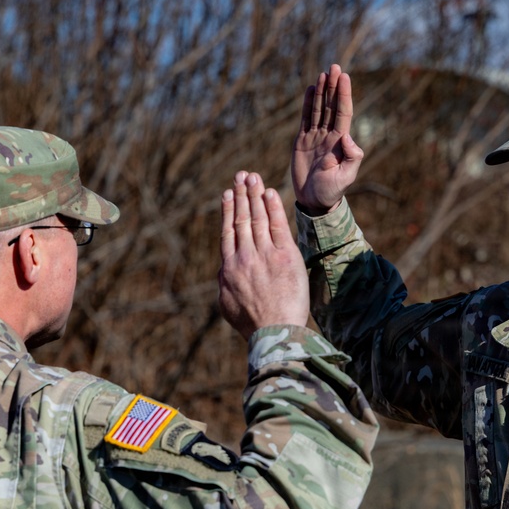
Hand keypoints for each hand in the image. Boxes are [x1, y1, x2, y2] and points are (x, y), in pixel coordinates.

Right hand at [219, 171, 309, 339]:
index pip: (228, 231)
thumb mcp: (227, 305)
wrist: (274, 333)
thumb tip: (223, 269)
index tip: (228, 194)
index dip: (228, 210)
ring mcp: (265, 255)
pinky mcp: (285, 257)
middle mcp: (244, 257)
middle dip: (241, 195)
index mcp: (228, 268)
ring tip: (253, 177)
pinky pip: (278, 226)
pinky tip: (269, 193)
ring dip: (255, 194)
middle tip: (241, 176)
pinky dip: (272, 208)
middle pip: (242, 219)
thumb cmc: (252, 324)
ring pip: (258, 218)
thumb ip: (224, 283)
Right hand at [291, 63, 363, 213]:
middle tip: (334, 66)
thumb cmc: (331, 191)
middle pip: (332, 106)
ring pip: (319, 109)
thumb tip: (347, 135)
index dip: (343, 94)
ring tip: (323, 73)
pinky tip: (311, 90)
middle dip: (333, 87)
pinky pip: (306, 119)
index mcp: (340, 142)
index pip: (342, 112)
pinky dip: (308, 104)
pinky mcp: (303, 141)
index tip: (344, 76)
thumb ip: (351, 157)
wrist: (314, 201)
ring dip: (322, 91)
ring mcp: (316, 137)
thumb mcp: (346, 177)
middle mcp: (329, 136)